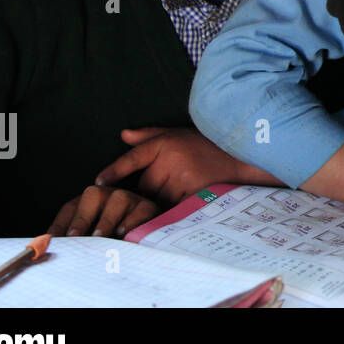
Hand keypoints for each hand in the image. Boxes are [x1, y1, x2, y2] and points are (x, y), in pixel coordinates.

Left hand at [48, 185, 159, 237]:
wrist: (149, 233)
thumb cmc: (114, 238)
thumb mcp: (91, 239)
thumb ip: (74, 242)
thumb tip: (52, 250)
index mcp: (90, 204)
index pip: (70, 209)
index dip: (60, 224)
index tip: (52, 241)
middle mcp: (109, 197)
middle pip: (93, 195)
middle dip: (82, 217)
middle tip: (74, 237)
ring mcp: (130, 200)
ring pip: (118, 199)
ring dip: (106, 220)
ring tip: (99, 237)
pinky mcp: (148, 208)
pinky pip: (141, 209)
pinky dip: (131, 221)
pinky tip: (123, 233)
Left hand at [95, 127, 247, 204]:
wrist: (245, 158)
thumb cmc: (211, 147)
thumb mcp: (181, 134)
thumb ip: (151, 135)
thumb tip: (123, 135)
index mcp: (167, 141)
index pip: (134, 157)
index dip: (115, 171)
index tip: (98, 182)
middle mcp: (172, 157)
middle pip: (145, 185)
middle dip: (154, 188)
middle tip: (176, 181)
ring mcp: (182, 176)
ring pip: (158, 198)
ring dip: (166, 199)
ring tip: (187, 188)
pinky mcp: (192, 192)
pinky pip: (173, 207)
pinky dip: (178, 208)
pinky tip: (192, 198)